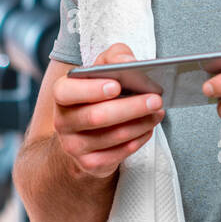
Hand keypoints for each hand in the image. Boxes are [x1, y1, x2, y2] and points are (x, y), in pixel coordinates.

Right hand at [52, 42, 164, 178]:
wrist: (85, 132)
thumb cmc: (98, 92)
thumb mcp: (103, 68)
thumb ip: (115, 57)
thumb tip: (129, 63)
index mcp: (62, 94)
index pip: (66, 92)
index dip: (90, 90)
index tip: (116, 86)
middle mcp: (62, 121)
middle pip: (97, 117)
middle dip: (131, 108)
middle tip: (156, 99)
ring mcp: (73, 146)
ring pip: (112, 136)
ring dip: (140, 124)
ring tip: (158, 112)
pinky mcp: (90, 164)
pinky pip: (118, 154)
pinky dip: (137, 141)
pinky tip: (148, 129)